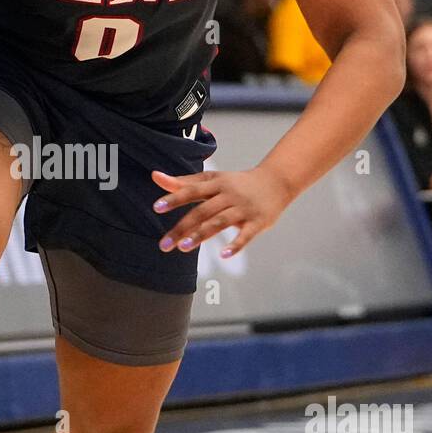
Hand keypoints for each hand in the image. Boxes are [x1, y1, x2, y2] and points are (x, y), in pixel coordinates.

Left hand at [151, 165, 291, 257]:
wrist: (276, 181)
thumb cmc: (237, 183)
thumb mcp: (212, 180)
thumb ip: (184, 182)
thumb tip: (155, 177)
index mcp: (216, 184)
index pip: (192, 191)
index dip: (175, 198)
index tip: (156, 207)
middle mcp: (229, 195)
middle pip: (202, 211)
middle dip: (182, 227)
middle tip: (164, 245)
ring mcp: (243, 209)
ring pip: (220, 222)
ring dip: (201, 235)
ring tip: (183, 248)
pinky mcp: (257, 222)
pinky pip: (246, 235)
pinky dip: (236, 245)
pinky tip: (223, 255)